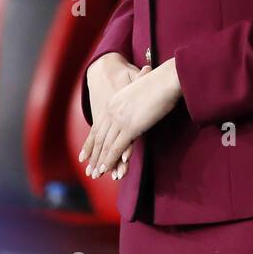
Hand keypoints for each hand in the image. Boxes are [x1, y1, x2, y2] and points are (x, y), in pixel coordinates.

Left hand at [84, 58, 183, 179]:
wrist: (166, 79)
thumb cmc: (159, 82)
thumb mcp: (139, 92)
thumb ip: (135, 99)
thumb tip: (135, 101)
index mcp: (113, 102)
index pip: (98, 127)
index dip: (91, 143)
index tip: (86, 155)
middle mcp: (112, 111)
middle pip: (99, 138)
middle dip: (94, 156)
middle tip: (90, 170)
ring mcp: (120, 119)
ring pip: (105, 145)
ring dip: (100, 162)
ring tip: (96, 174)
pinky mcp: (130, 127)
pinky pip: (116, 147)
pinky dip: (110, 160)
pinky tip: (107, 169)